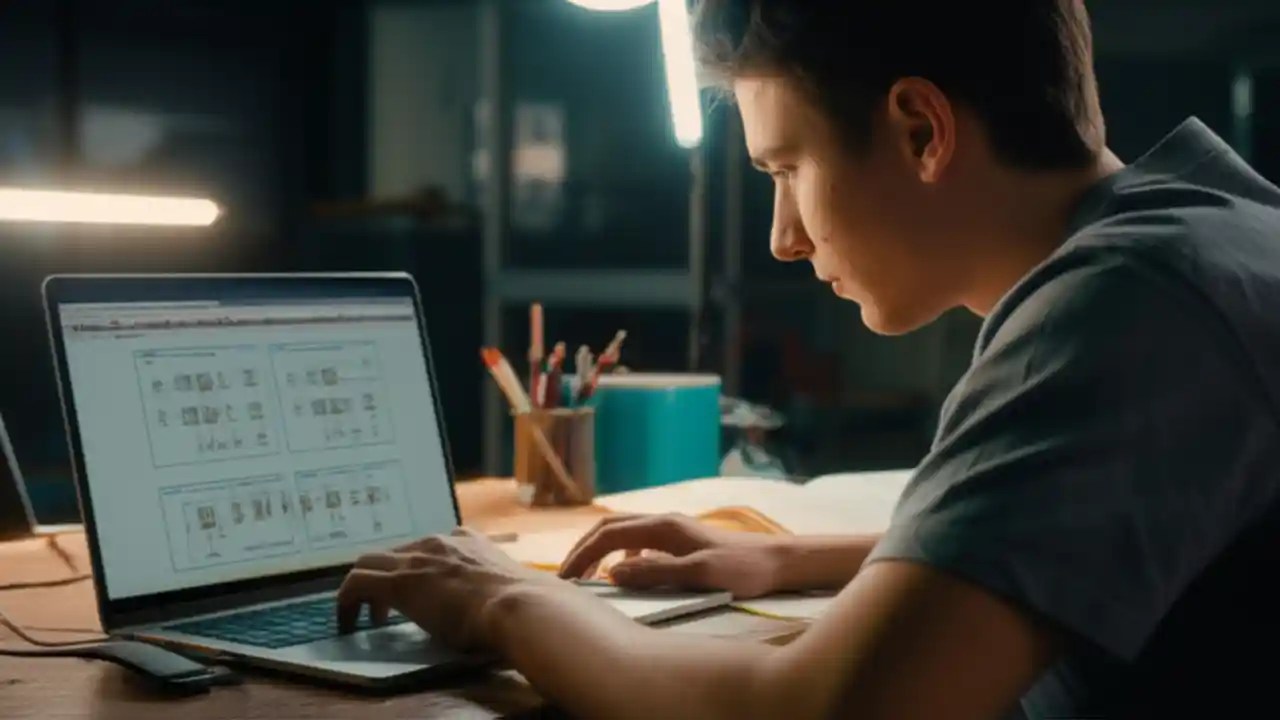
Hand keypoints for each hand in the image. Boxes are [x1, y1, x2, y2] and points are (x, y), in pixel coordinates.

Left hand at [336, 528, 560, 651]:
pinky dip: (346, 601)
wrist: (519, 606)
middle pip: (394, 551)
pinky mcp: (398, 582)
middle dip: (385, 575)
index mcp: (466, 540)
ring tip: (366, 617)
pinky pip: (356, 584)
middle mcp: (438, 542)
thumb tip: (506, 605)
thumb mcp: (507, 587)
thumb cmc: (523, 605)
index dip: (416, 568)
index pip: (428, 546)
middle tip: (384, 607)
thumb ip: (497, 587)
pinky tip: (349, 622)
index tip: (419, 591)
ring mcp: (417, 559)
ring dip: (364, 588)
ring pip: (369, 562)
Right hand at [557, 514, 783, 598]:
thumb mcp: (698, 574)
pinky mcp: (681, 542)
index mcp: (664, 527)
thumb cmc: (742, 568)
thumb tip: (612, 573)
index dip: (582, 554)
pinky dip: (620, 556)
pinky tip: (623, 575)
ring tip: (587, 577)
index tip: (565, 578)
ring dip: (600, 552)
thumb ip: (655, 573)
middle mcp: (664, 523)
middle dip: (584, 550)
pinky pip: (638, 544)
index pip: (608, 534)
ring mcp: (672, 532)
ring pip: (623, 534)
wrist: (778, 561)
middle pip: (610, 528)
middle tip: (566, 577)